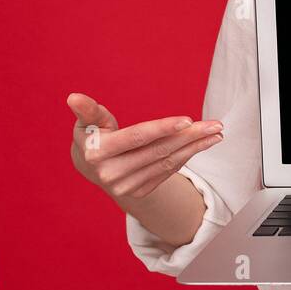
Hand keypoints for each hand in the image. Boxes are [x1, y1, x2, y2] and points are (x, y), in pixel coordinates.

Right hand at [67, 92, 223, 202]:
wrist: (92, 168)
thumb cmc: (93, 136)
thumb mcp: (87, 123)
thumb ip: (88, 111)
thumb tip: (73, 97)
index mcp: (98, 153)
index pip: (137, 138)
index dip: (162, 128)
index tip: (188, 120)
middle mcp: (112, 173)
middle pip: (158, 150)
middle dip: (190, 136)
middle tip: (217, 125)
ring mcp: (126, 186)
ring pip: (167, 162)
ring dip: (195, 147)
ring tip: (216, 133)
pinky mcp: (139, 191)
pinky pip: (168, 170)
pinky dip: (187, 156)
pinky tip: (202, 144)